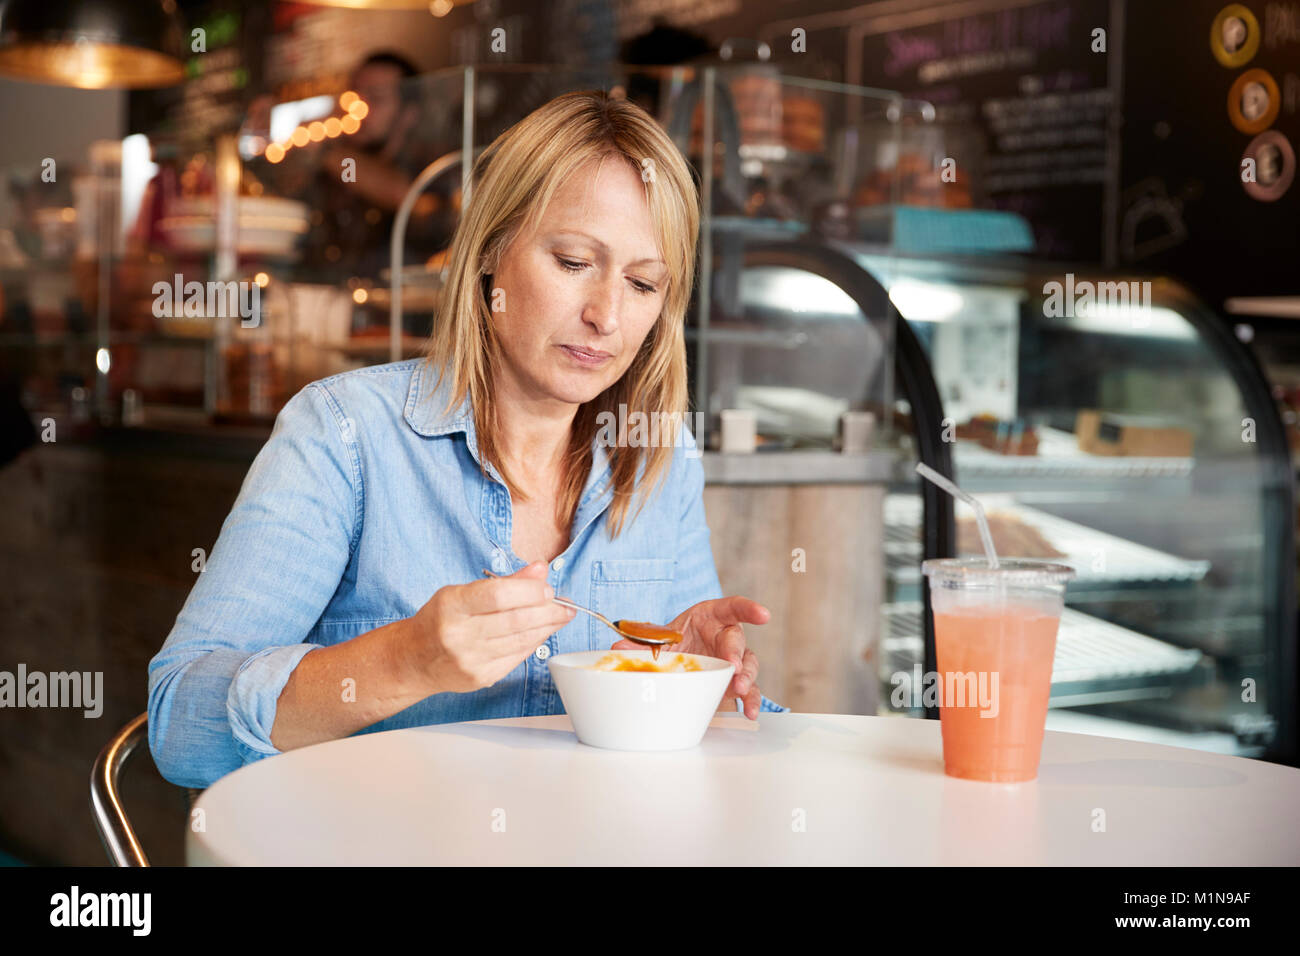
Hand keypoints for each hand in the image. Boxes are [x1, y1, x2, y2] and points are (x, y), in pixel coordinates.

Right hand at [406, 561, 575, 693]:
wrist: (414, 659)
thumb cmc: (441, 619)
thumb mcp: (463, 592)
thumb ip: (504, 582)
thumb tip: (540, 569)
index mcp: (452, 606)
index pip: (498, 595)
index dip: (529, 591)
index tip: (547, 588)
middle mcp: (458, 634)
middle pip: (515, 620)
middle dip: (548, 611)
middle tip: (565, 605)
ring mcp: (469, 660)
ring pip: (521, 641)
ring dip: (547, 627)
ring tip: (561, 616)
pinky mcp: (480, 677)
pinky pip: (517, 657)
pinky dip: (534, 642)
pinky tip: (542, 632)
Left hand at [611, 596, 768, 719]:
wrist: (676, 659)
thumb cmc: (674, 642)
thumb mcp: (659, 640)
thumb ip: (641, 643)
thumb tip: (617, 648)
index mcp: (711, 617)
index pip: (733, 607)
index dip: (748, 609)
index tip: (763, 615)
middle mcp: (726, 636)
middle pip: (737, 640)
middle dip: (736, 653)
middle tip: (733, 666)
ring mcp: (734, 660)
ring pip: (749, 665)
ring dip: (746, 677)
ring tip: (740, 689)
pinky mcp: (735, 682)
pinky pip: (749, 690)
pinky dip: (751, 700)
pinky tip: (750, 711)